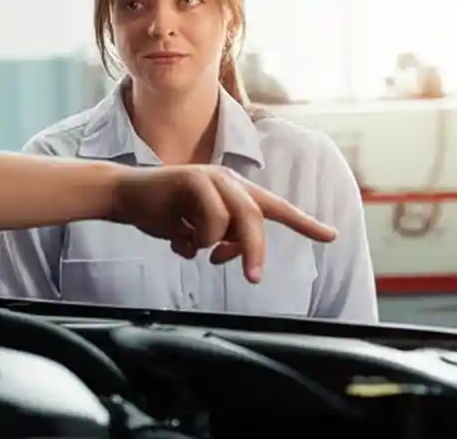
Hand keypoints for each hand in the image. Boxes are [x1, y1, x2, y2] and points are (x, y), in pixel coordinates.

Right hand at [110, 165, 337, 282]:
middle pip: (257, 218)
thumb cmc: (162, 212)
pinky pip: (209, 221)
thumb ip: (220, 238)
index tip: (331, 236)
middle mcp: (228, 181)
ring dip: (212, 244)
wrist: (125, 196)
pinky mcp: (192, 180)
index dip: (304, 223)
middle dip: (254, 251)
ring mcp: (211, 177)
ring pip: (232, 222)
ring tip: (190, 243)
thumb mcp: (197, 230)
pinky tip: (176, 235)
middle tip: (252, 278)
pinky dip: (195, 238)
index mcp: (233, 191)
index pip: (275, 207)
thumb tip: (230, 254)